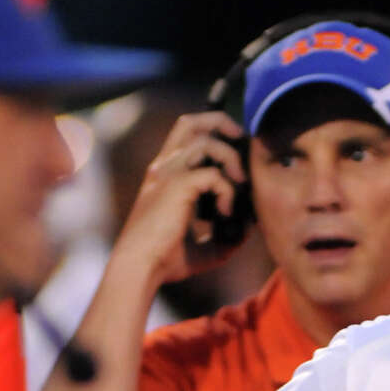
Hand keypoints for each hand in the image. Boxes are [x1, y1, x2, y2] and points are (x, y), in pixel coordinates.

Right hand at [112, 111, 247, 286]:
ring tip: (240, 183)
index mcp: (166, 176)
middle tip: (241, 142)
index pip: (186, 136)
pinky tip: (226, 210)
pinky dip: (227, 190)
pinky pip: (212, 175)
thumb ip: (224, 235)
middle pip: (190, 122)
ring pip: (206, 142)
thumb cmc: (166, 260)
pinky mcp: (176, 186)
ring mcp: (169, 174)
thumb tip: (248, 229)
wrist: (141, 267)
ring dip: (230, 158)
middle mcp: (165, 168)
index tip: (235, 153)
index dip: (213, 134)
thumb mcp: (203, 247)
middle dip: (221, 124)